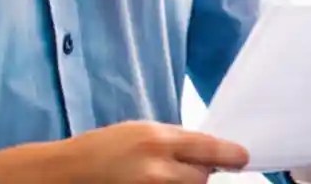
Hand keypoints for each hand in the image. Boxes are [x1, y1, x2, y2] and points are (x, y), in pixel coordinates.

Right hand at [65, 120, 248, 182]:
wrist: (67, 174)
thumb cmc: (103, 149)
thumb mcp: (139, 132)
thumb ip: (173, 140)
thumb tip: (207, 151)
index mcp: (156, 140)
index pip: (208, 148)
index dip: (230, 154)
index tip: (243, 158)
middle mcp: (157, 169)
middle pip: (202, 177)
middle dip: (200, 173)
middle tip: (185, 169)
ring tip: (163, 177)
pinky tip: (161, 183)